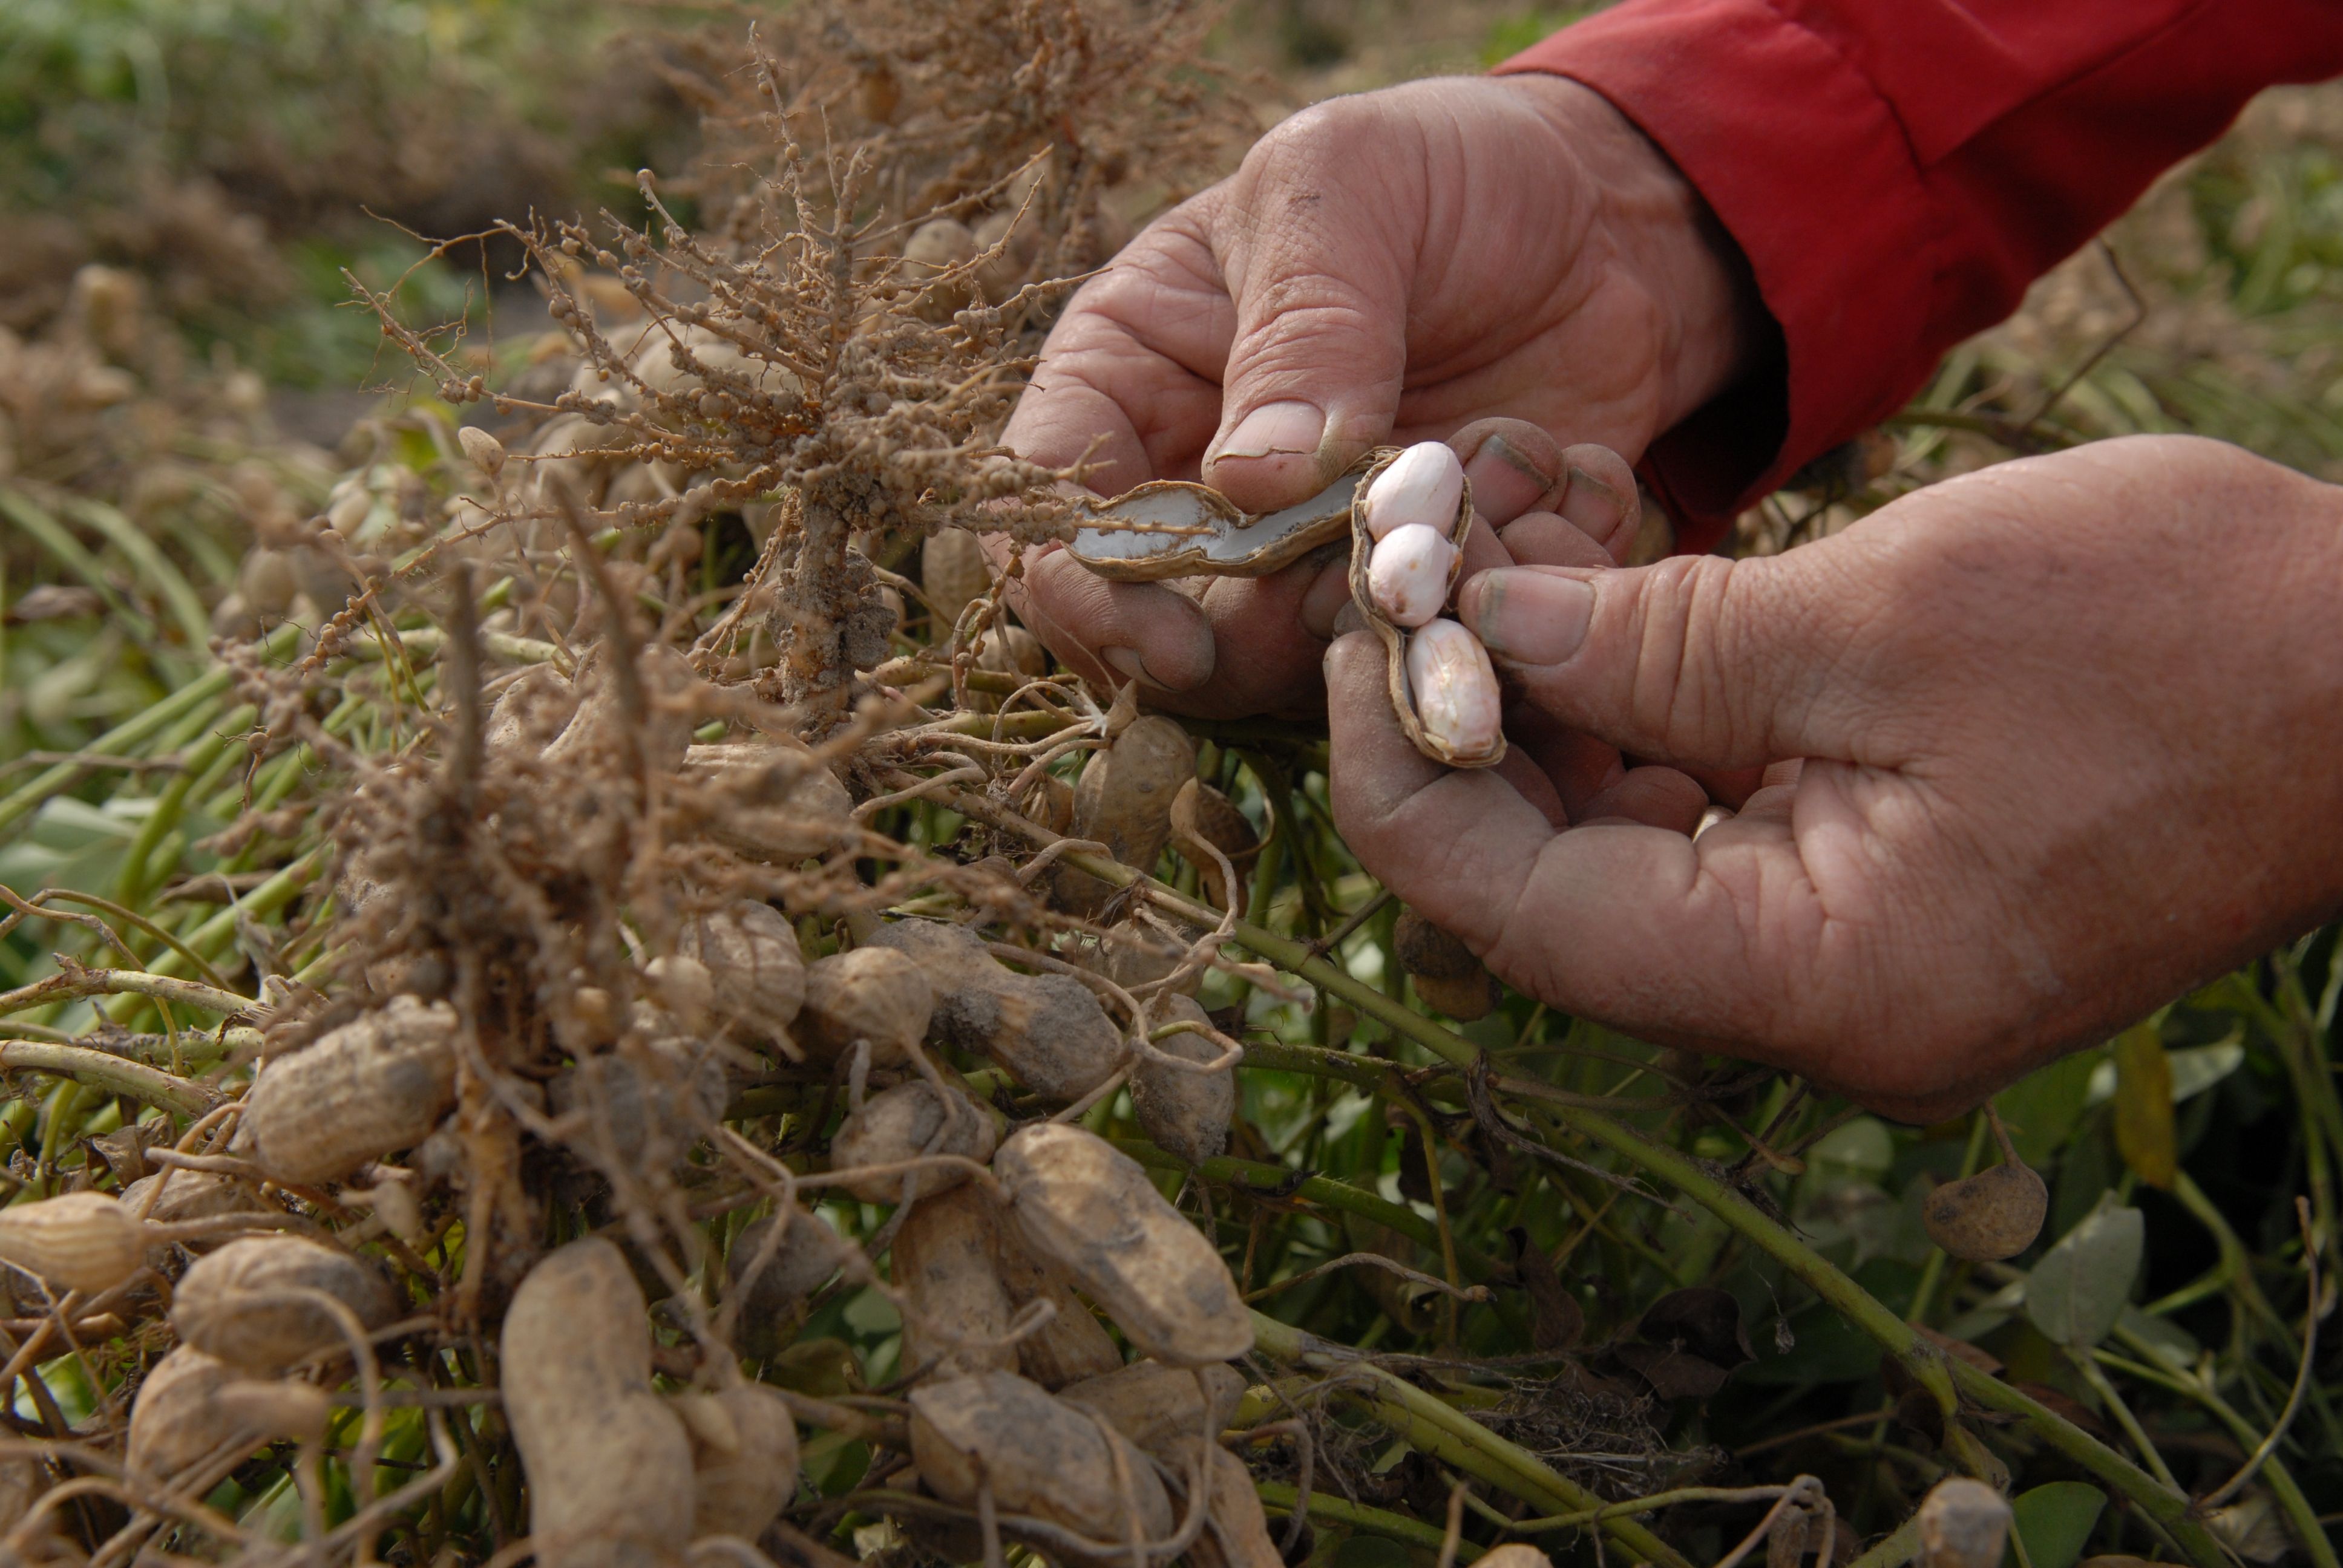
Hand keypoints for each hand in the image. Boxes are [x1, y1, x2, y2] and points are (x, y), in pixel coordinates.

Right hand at [999, 74, 1754, 715]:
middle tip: (1361, 595)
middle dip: (1260, 640)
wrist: (1606, 208)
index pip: (1055, 508)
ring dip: (1398, 610)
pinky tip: (1556, 488)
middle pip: (1170, 625)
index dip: (1089, 594)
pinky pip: (1441, 649)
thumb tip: (1248, 482)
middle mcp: (1207, 489)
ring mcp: (1316, 555)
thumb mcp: (1347, 190)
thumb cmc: (1442, 169)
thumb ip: (1300, 324)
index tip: (1171, 641)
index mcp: (1134, 378)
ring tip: (1493, 489)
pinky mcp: (1423, 590)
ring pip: (1303, 664)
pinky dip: (1503, 599)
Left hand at [1327, 435, 2342, 1121]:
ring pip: (1620, 845)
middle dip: (1467, 724)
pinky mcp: (1876, 891)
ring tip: (1499, 556)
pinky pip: (1706, 820)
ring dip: (1549, 707)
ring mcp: (1846, 955)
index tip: (1351, 637)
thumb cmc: (2179, 631)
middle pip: (1551, 884)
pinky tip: (1598, 599)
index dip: (1399, 771)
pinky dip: (1642, 716)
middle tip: (1409, 573)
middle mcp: (1813, 1005)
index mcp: (1811, 981)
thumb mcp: (1887, 613)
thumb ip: (1658, 645)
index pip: (1514, 914)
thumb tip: (1480, 637)